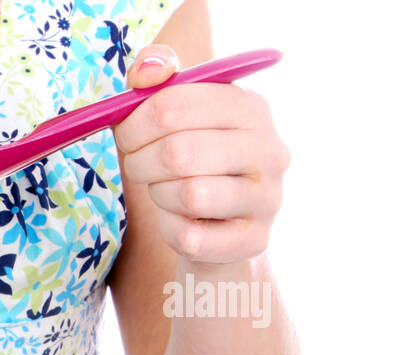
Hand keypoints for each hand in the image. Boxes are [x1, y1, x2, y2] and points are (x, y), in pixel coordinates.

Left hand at [113, 44, 290, 267]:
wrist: (219, 229)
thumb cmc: (188, 164)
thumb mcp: (172, 115)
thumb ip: (156, 78)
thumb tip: (148, 72)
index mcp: (250, 107)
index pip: (173, 106)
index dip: (133, 125)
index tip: (126, 136)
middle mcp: (270, 149)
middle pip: (177, 152)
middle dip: (140, 163)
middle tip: (138, 167)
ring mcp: (268, 197)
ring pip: (188, 195)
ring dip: (159, 196)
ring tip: (166, 192)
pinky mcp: (254, 240)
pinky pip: (191, 236)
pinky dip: (171, 231)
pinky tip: (181, 222)